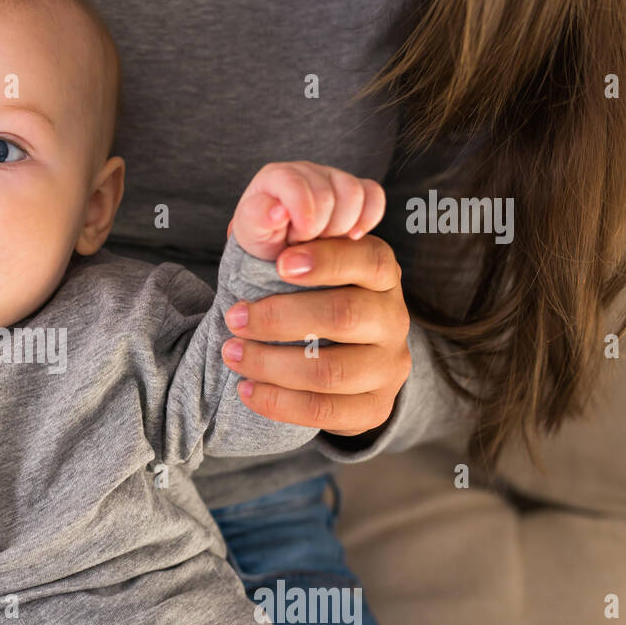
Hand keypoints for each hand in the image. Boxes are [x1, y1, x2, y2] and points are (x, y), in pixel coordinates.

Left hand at [221, 233, 411, 438]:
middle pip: (344, 316)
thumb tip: (265, 212)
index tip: (280, 263)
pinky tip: (245, 389)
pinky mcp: (374, 408)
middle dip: (280, 317)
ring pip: (330, 371)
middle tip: (234, 317)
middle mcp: (393, 319)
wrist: (344, 364)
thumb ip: (286, 242)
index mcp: (381, 275)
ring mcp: (388, 367)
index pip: (367, 260)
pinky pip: (325, 411)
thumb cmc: (311, 299)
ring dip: (271, 363)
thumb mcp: (306, 268)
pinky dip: (278, 402)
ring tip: (231, 353)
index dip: (326, 260)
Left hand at [230, 160, 385, 260]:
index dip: (302, 218)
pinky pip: (374, 196)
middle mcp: (307, 170)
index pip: (297, 185)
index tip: (294, 241)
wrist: (279, 251)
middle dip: (318, 230)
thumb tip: (277, 211)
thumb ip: (258, 221)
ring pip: (354, 195)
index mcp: (276, 175)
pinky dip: (367, 219)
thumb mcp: (252, 235)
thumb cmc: (264, 241)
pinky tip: (351, 237)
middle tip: (302, 245)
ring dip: (340, 228)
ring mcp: (334, 178)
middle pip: (329, 195)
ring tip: (320, 244)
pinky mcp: (358, 191)